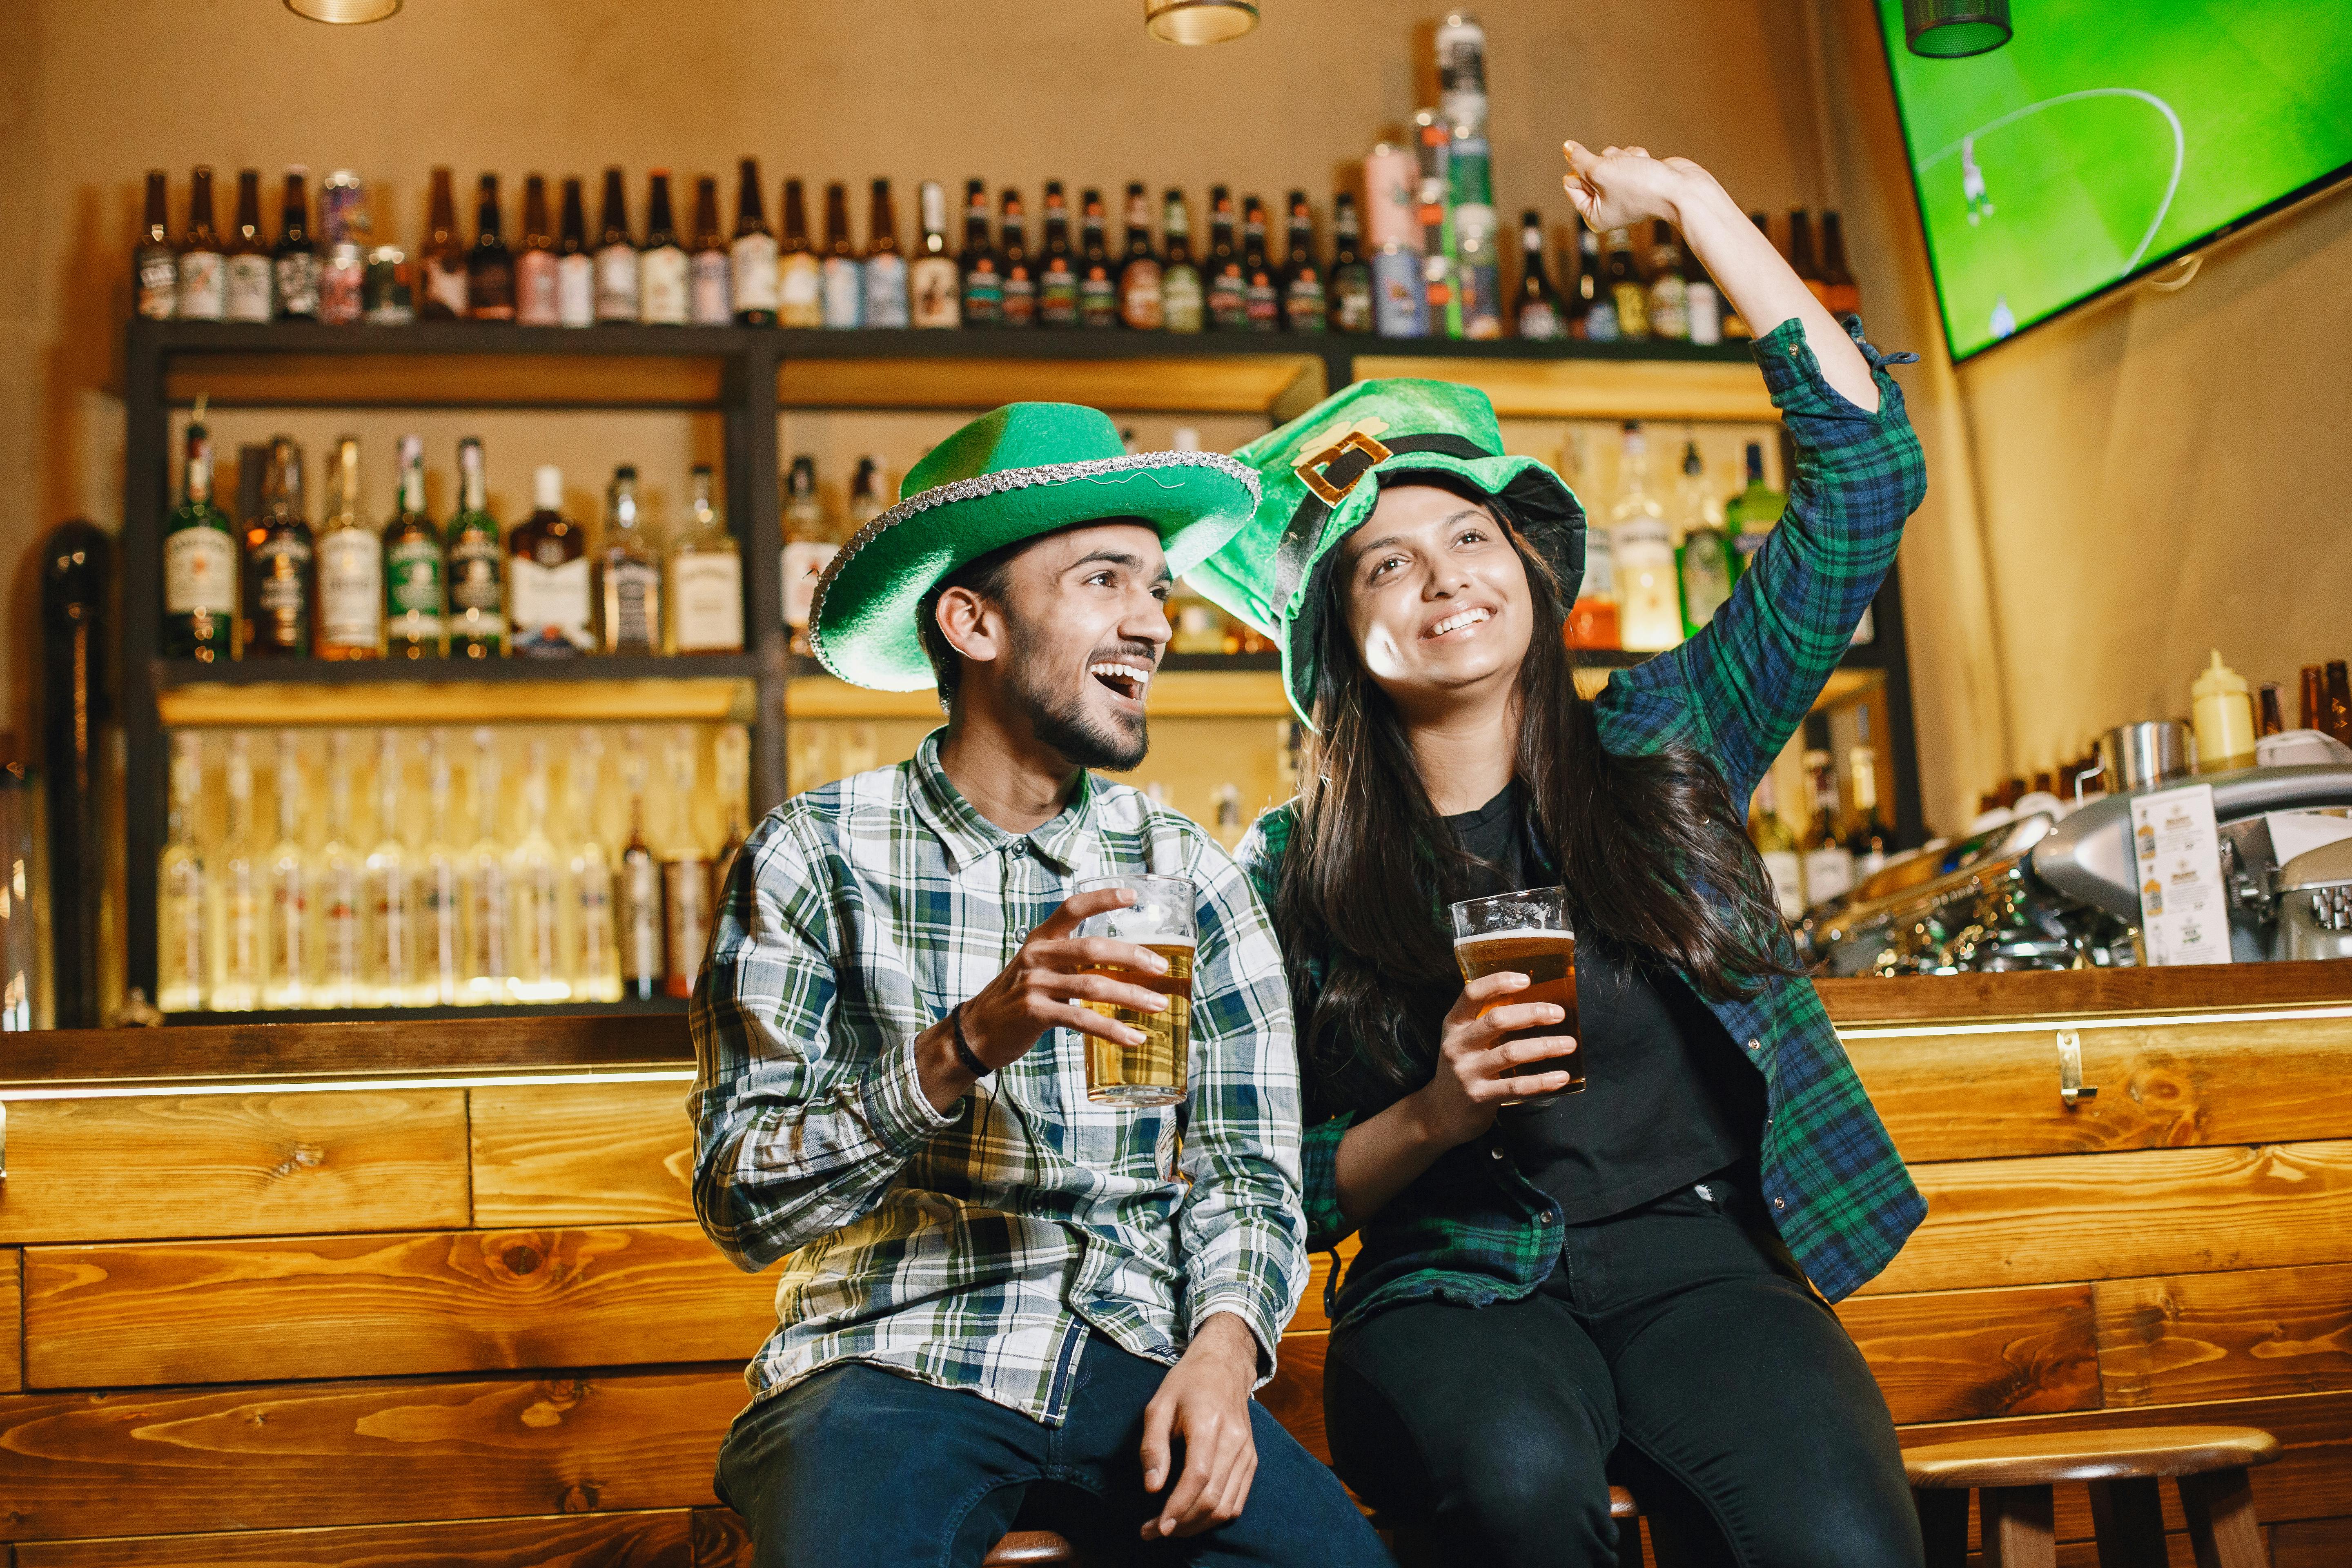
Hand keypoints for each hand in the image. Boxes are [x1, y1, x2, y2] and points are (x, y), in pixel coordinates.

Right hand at [961, 887, 1173, 1067]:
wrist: (975, 1032)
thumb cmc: (1015, 999)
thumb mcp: (1037, 968)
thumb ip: (1069, 960)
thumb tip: (1121, 963)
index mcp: (1040, 939)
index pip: (1072, 908)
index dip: (1103, 898)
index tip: (1133, 895)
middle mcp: (1037, 956)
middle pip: (1093, 948)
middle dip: (1133, 957)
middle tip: (1161, 968)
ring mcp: (1034, 984)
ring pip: (1093, 986)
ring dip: (1132, 997)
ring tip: (1159, 1005)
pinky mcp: (1034, 1013)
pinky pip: (1082, 1020)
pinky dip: (1112, 1030)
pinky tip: (1134, 1037)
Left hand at [1139, 1313, 1260, 1539]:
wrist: (1225, 1366)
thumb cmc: (1187, 1384)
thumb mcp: (1158, 1406)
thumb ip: (1153, 1447)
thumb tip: (1152, 1488)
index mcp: (1209, 1423)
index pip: (1198, 1476)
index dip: (1178, 1506)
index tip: (1156, 1526)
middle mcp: (1234, 1441)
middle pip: (1213, 1497)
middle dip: (1182, 1523)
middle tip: (1152, 1531)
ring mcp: (1247, 1452)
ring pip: (1227, 1506)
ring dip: (1197, 1525)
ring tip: (1171, 1528)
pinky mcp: (1251, 1460)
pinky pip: (1238, 1501)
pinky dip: (1216, 1517)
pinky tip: (1194, 1518)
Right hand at [1410, 970, 1576, 1148]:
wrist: (1440, 1114)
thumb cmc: (1463, 1068)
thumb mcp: (1465, 1040)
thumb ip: (1487, 1023)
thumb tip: (1534, 1005)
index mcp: (1454, 1024)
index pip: (1471, 993)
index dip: (1498, 982)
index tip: (1526, 979)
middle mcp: (1457, 1045)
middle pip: (1496, 1020)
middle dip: (1532, 1014)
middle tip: (1558, 1014)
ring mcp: (1466, 1071)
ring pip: (1510, 1052)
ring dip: (1544, 1046)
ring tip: (1569, 1044)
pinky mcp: (1479, 1096)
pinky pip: (1516, 1086)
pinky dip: (1542, 1081)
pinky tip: (1561, 1077)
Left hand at [1561, 140, 1722, 235]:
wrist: (1681, 190)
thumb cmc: (1640, 186)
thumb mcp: (1600, 170)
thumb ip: (1579, 159)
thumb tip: (1566, 147)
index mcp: (1592, 215)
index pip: (1570, 182)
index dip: (1583, 172)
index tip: (1603, 176)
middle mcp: (1606, 206)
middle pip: (1589, 169)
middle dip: (1605, 163)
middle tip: (1622, 174)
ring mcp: (1623, 192)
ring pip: (1609, 159)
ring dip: (1622, 158)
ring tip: (1636, 169)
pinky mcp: (1638, 177)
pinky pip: (1626, 157)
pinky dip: (1636, 157)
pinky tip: (1648, 165)